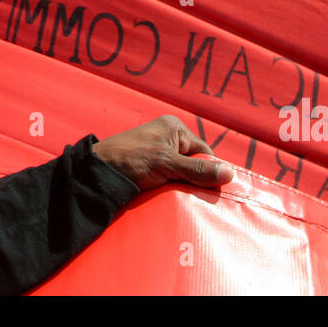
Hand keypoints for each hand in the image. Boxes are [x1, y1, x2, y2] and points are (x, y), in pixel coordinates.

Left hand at [91, 115, 234, 190]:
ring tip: (183, 198)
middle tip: (198, 198)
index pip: (203, 151)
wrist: (98, 170)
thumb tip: (230, 174)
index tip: (214, 191)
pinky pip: (168, 176)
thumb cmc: (131, 160)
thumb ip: (197, 171)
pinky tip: (171, 197)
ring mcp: (157, 150)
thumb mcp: (167, 165)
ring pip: (181, 171)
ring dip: (182, 185)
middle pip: (193, 162)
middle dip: (195, 179)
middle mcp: (167, 136)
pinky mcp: (149, 165)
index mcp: (174, 127)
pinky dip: (171, 186)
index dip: (209, 170)